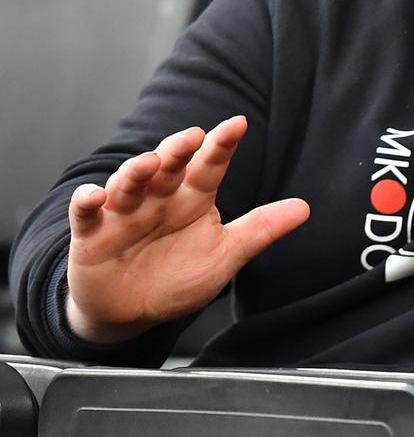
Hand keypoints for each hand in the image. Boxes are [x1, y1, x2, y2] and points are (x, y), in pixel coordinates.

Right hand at [64, 117, 308, 343]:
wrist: (131, 313)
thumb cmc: (177, 278)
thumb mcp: (224, 256)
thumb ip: (260, 230)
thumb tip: (305, 207)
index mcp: (192, 200)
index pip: (210, 167)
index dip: (222, 146)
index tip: (238, 124)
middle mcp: (158, 200)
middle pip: (167, 168)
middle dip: (177, 150)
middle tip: (192, 136)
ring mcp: (123, 215)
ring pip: (128, 184)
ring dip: (136, 171)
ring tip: (149, 162)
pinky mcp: (91, 235)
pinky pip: (86, 214)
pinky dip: (86, 202)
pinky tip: (95, 196)